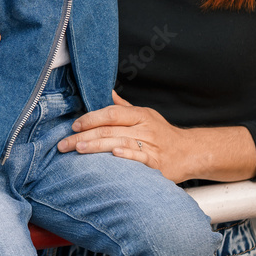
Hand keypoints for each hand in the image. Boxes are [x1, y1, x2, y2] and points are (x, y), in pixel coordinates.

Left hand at [57, 91, 195, 182]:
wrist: (190, 152)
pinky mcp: (157, 163)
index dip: (91, 118)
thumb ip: (124, 107)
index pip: (111, 113)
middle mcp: (145, 128)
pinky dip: (126, 156)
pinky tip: (113, 156)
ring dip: (96, 146)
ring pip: (119, 142)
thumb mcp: (145, 115)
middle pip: (110, 129)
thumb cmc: (162, 134)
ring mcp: (151, 145)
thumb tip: (106, 91)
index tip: (74, 126)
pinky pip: (140, 157)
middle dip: (84, 136)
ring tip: (78, 149)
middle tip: (65, 143)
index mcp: (140, 115)